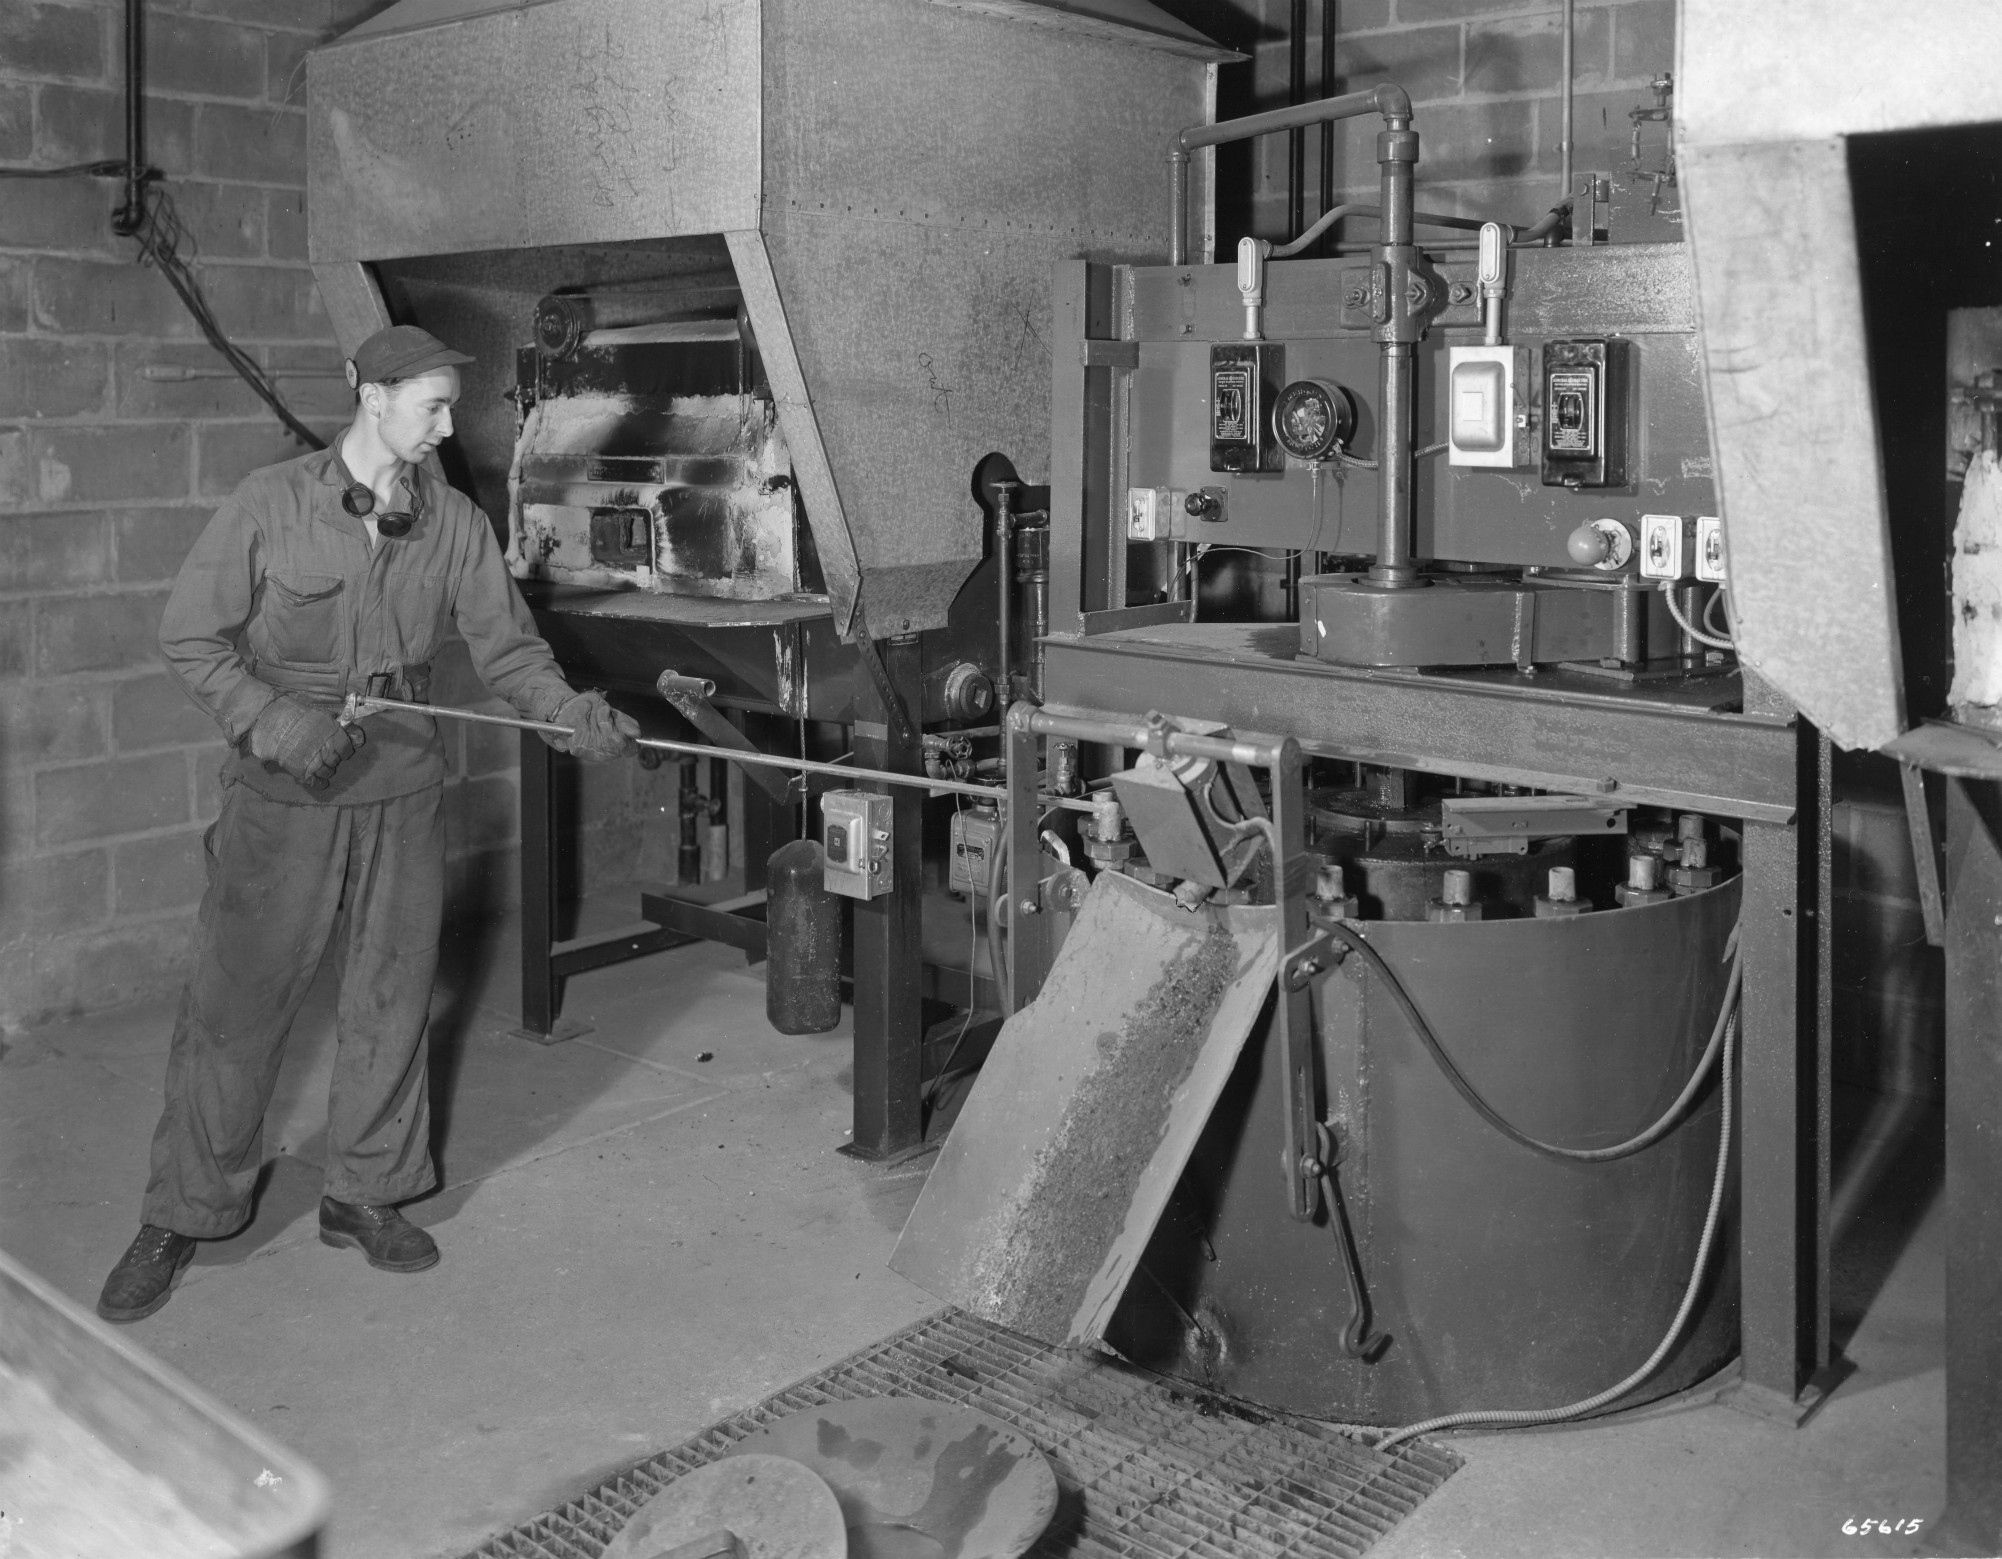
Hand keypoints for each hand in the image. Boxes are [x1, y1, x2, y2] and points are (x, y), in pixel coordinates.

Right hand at [248, 695, 365, 788]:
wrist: (272, 721)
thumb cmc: (294, 715)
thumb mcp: (321, 715)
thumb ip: (338, 723)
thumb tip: (355, 735)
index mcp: (333, 733)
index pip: (349, 745)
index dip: (348, 748)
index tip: (345, 749)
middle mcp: (327, 748)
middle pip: (338, 759)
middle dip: (335, 758)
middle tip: (328, 756)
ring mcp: (315, 760)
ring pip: (328, 771)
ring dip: (327, 770)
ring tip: (323, 767)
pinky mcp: (302, 770)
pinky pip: (316, 782)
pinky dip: (320, 784)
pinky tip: (321, 783)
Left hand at [552, 690, 638, 762]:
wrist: (572, 708)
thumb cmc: (596, 712)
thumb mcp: (614, 713)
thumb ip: (626, 723)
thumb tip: (636, 734)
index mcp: (621, 745)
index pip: (631, 749)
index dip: (628, 739)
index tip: (623, 728)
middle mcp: (608, 753)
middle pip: (614, 739)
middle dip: (607, 720)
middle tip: (602, 710)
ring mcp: (592, 752)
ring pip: (598, 732)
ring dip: (593, 716)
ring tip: (591, 712)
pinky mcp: (577, 749)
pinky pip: (583, 729)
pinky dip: (582, 717)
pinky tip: (581, 717)